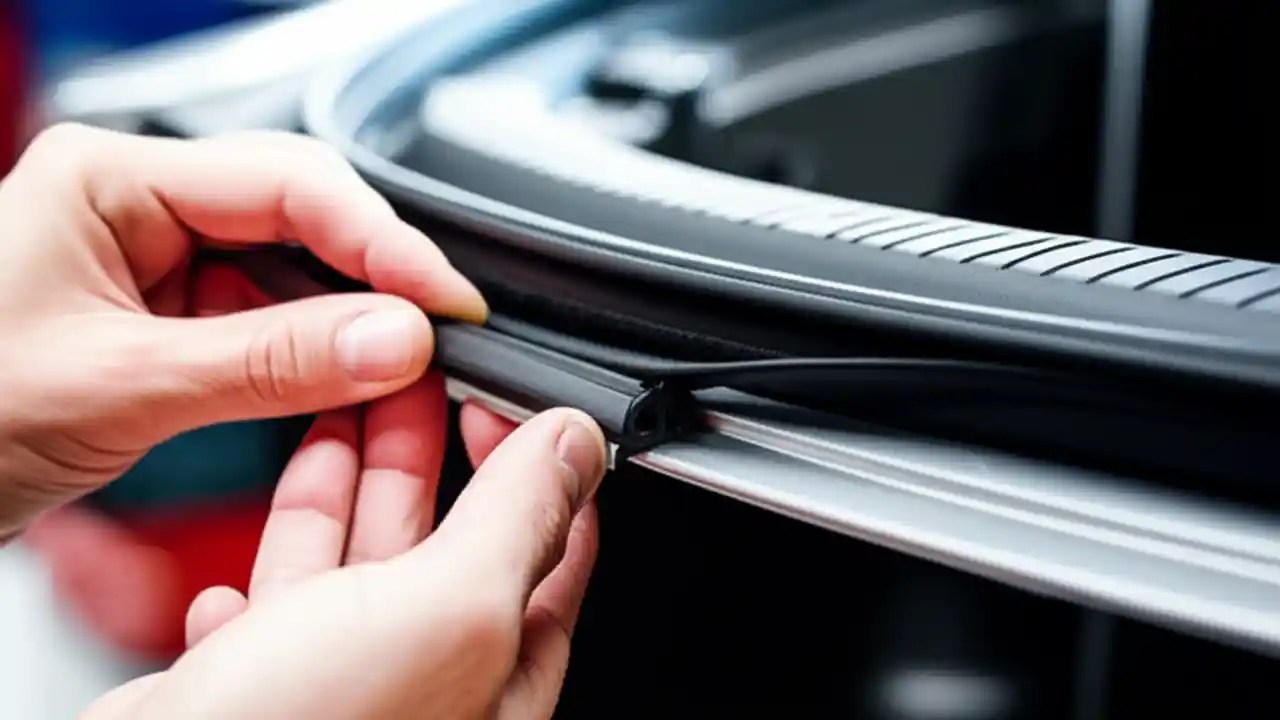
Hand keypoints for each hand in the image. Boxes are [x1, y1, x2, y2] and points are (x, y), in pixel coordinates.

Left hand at [0, 124, 485, 537]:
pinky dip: (311, 349)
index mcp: (110, 176)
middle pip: (299, 214)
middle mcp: (138, 203)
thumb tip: (394, 340)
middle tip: (441, 328)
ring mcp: (153, 256)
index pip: (288, 184)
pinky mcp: (166, 311)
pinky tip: (343, 374)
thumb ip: (270, 362)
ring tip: (398, 361)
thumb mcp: (120, 385)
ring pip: (289, 268)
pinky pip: (264, 315)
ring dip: (347, 316)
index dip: (383, 242)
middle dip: (374, 273)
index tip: (447, 299)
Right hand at [80, 382, 606, 719]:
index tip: (506, 398)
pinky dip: (267, 565)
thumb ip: (517, 521)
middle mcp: (425, 678)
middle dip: (432, 450)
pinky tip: (260, 546)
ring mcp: (339, 683)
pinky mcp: (256, 688)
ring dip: (348, 483)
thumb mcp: (447, 609)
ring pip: (355, 560)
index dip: (535, 464)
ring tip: (342, 404)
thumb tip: (575, 443)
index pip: (547, 548)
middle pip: (446, 539)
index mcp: (496, 668)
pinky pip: (273, 608)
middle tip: (415, 374)